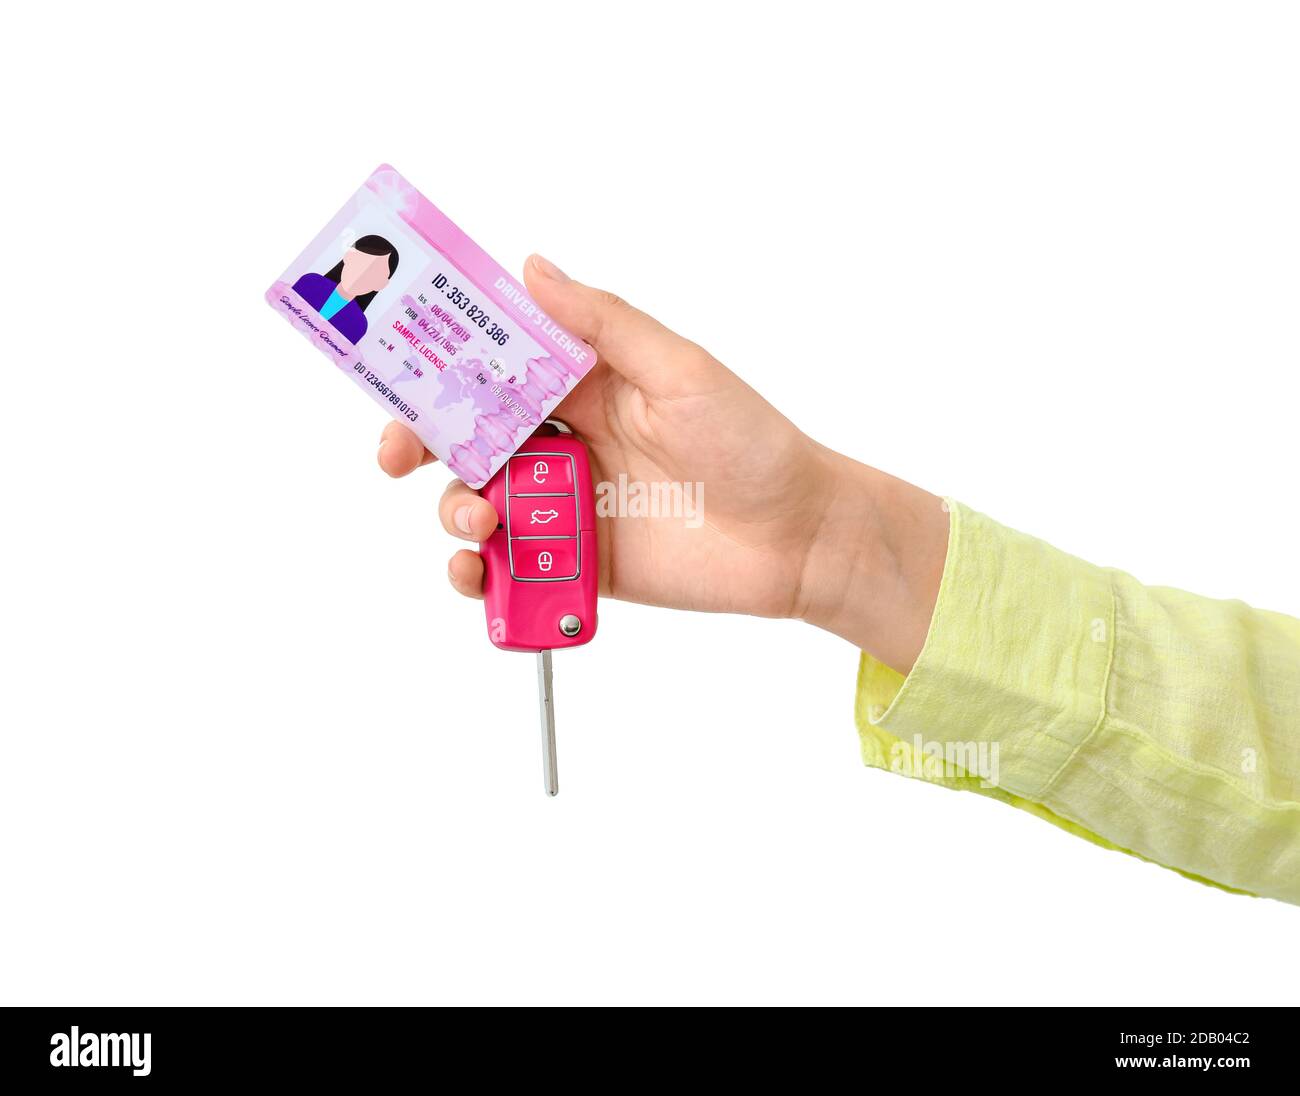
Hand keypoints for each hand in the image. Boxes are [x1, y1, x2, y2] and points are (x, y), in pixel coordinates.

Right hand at [378, 254, 947, 672]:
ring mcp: (564, 507)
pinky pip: (509, 570)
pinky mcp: (575, 565)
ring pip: (476, 503)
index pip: (493, 363)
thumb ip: (605, 326)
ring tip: (478, 522)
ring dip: (453, 511)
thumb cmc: (753, 444)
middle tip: (397, 453)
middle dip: (418, 440)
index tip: (392, 358)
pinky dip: (479, 576)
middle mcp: (565, 443)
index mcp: (583, 386)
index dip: (437, 359)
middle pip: (465, 437)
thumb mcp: (682, 370)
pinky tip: (480, 574)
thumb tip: (532, 267)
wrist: (797, 538)